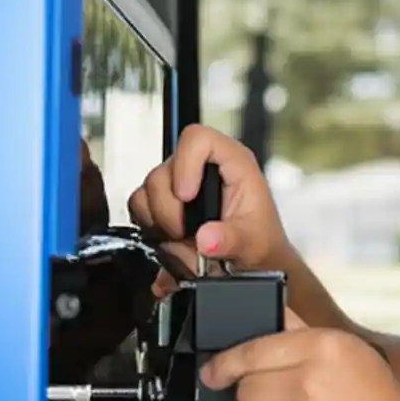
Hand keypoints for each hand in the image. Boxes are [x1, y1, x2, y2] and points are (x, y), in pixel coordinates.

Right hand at [127, 124, 288, 294]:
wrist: (251, 262)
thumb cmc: (260, 242)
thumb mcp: (253, 243)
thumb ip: (231, 240)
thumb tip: (207, 238)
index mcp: (234, 163)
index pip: (198, 138)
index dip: (185, 164)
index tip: (187, 197)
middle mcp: (204, 167)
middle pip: (164, 169)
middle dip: (169, 208)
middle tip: (186, 231)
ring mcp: (182, 182)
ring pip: (148, 189)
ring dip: (159, 219)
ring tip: (182, 236)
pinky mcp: (166, 200)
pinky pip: (139, 205)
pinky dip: (149, 225)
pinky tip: (171, 237)